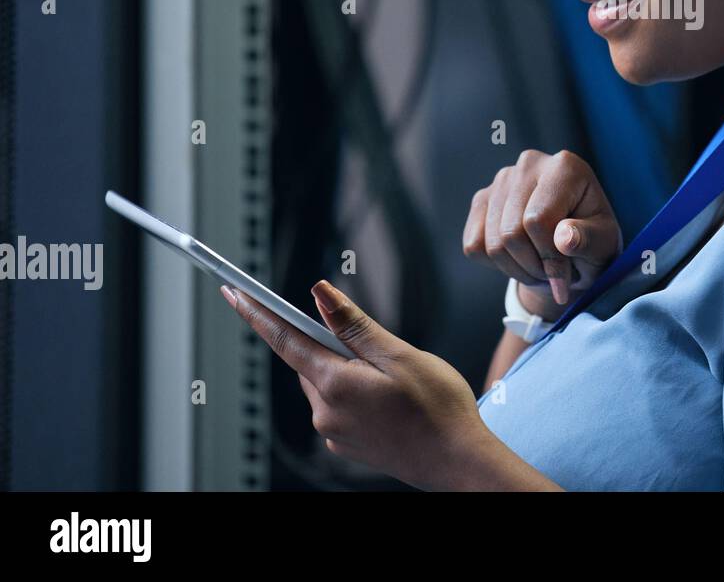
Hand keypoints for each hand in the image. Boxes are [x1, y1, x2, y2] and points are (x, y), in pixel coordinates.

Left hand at [221, 279, 538, 490]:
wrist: (457, 463)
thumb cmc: (438, 409)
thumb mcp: (400, 356)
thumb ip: (355, 326)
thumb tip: (320, 295)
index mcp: (336, 385)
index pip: (285, 340)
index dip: (257, 313)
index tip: (234, 293)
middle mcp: (326, 413)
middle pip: (309, 360)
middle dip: (329, 341)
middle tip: (373, 343)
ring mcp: (335, 433)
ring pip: (325, 383)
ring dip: (345, 367)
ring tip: (393, 375)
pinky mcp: (347, 445)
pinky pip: (338, 406)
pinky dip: (354, 390)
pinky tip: (390, 396)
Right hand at [462, 149, 622, 317]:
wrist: (573, 245)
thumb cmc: (592, 240)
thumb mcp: (603, 243)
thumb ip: (587, 240)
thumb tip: (564, 238)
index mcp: (565, 166)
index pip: (538, 220)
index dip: (550, 258)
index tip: (564, 276)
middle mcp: (529, 164)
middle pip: (512, 233)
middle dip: (533, 266)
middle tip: (552, 274)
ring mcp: (502, 179)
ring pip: (493, 243)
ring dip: (517, 269)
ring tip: (540, 267)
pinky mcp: (482, 199)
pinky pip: (474, 245)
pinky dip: (496, 264)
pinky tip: (520, 256)